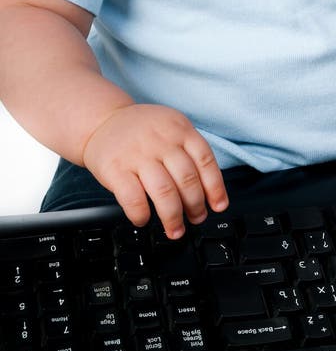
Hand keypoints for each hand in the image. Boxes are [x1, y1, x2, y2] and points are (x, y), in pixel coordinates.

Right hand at [82, 104, 228, 238]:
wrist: (101, 121)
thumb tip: (209, 191)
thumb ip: (188, 152)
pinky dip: (142, 214)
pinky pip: (133, 199)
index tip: (218, 206)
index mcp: (179, 129)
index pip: (205, 160)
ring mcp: (137, 154)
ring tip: (175, 229)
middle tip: (196, 218)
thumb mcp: (170, 128)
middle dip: (195, 206)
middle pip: (187, 179)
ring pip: (164, 192)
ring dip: (173, 217)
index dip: (215, 187)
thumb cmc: (140, 131)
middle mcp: (161, 140)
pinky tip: (144, 219)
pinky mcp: (115, 168)